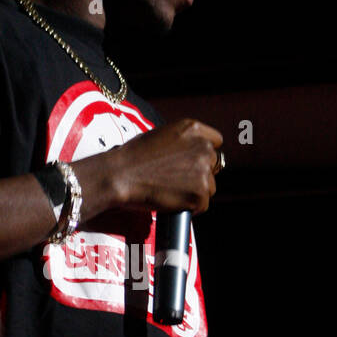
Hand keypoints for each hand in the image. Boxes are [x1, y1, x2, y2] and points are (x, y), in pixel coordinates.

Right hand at [107, 118, 223, 214]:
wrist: (120, 175)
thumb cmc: (133, 157)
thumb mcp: (162, 135)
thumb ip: (183, 142)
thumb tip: (192, 155)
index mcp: (194, 129)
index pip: (216, 142)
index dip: (203, 154)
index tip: (192, 163)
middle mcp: (202, 147)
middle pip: (213, 165)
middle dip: (199, 174)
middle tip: (176, 180)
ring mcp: (203, 171)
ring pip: (210, 186)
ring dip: (195, 191)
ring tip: (171, 191)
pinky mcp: (200, 194)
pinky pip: (202, 205)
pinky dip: (190, 207)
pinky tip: (172, 201)